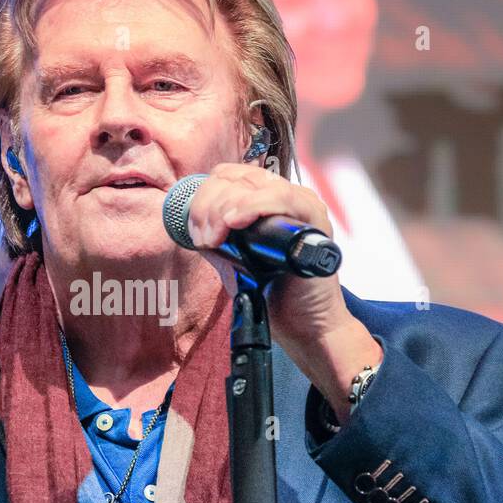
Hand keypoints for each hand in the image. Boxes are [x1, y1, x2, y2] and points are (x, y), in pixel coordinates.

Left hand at [186, 162, 381, 417]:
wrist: (305, 327)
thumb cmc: (274, 296)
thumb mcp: (235, 263)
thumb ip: (217, 242)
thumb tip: (188, 228)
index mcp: (268, 201)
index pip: (229, 175)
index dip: (205, 195)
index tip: (195, 230)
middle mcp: (287, 197)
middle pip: (237, 177)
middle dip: (208, 205)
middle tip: (204, 238)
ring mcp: (303, 206)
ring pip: (254, 184)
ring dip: (224, 207)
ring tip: (214, 237)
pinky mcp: (315, 221)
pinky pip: (281, 198)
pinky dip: (252, 206)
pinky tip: (234, 222)